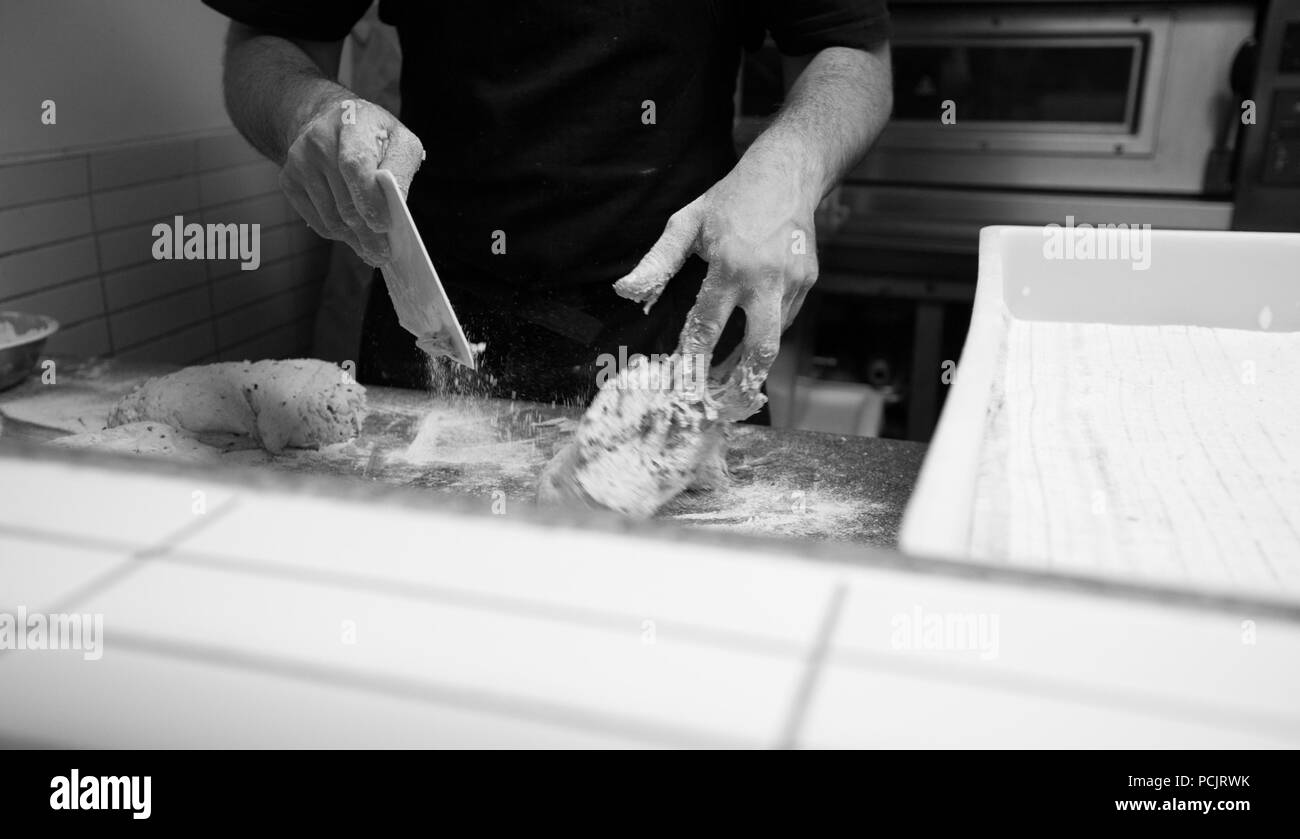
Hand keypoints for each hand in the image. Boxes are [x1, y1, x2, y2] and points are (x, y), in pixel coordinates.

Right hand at [279, 96, 424, 265]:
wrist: (330, 121)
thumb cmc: (374, 135)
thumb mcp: (400, 139)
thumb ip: (401, 168)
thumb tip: (396, 204)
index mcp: (351, 123)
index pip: (355, 165)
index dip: (370, 199)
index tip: (384, 226)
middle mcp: (319, 140)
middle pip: (345, 202)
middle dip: (368, 234)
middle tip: (384, 254)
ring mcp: (299, 161)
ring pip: (332, 218)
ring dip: (355, 240)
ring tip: (373, 250)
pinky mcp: (289, 180)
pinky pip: (319, 221)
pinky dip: (340, 234)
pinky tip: (355, 235)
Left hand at [613, 153, 819, 416]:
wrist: (788, 173)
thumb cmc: (731, 198)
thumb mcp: (687, 223)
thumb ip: (657, 262)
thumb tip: (626, 291)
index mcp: (730, 263)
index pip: (707, 325)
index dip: (692, 359)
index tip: (680, 383)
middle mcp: (765, 277)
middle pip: (758, 349)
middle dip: (740, 384)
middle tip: (720, 406)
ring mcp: (792, 282)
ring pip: (774, 339)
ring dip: (750, 367)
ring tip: (728, 386)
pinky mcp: (808, 281)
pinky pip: (785, 320)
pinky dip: (764, 338)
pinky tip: (746, 346)